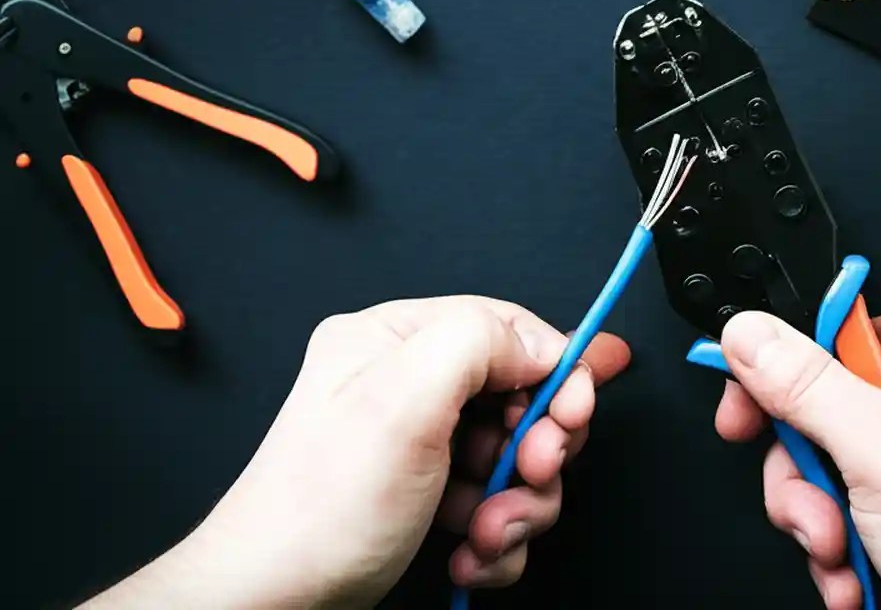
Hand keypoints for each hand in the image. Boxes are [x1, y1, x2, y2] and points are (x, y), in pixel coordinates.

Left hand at [82, 296, 628, 608]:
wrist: (275, 601)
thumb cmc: (319, 510)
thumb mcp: (402, 403)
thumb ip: (477, 344)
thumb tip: (537, 344)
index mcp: (393, 338)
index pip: (506, 326)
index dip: (556, 366)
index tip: (576, 412)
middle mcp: (408, 383)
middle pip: (520, 394)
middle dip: (536, 446)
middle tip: (528, 475)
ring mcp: (420, 442)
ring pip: (514, 455)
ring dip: (519, 503)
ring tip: (487, 534)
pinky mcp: (428, 493)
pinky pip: (494, 499)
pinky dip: (498, 535)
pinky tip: (472, 555)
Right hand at [715, 312, 880, 609]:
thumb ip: (811, 387)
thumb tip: (752, 332)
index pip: (849, 330)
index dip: (792, 356)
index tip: (746, 387)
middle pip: (825, 410)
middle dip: (803, 467)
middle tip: (810, 496)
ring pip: (828, 474)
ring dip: (817, 522)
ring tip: (839, 552)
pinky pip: (847, 521)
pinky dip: (839, 556)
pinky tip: (854, 578)